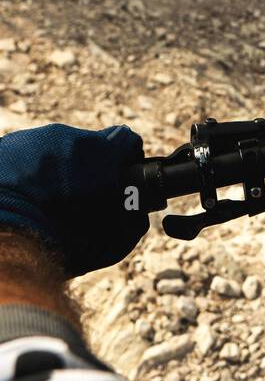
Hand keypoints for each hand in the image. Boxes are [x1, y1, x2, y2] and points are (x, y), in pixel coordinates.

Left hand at [0, 123, 145, 276]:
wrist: (6, 242)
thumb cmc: (62, 244)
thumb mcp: (114, 241)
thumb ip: (134, 218)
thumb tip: (136, 210)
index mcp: (101, 152)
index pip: (126, 139)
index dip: (125, 159)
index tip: (119, 177)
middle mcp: (68, 136)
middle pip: (88, 145)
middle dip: (87, 169)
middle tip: (76, 200)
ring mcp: (34, 138)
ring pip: (55, 149)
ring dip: (56, 170)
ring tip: (45, 202)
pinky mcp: (6, 145)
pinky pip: (26, 154)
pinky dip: (29, 173)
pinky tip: (24, 197)